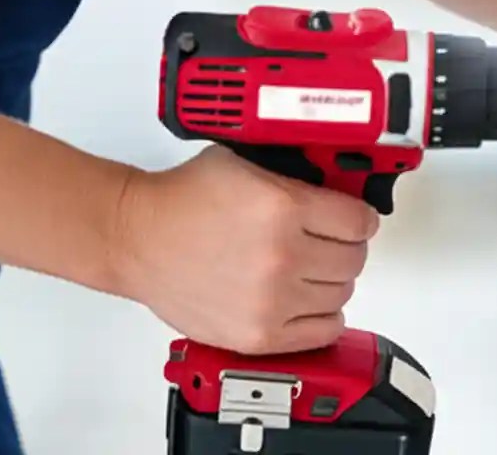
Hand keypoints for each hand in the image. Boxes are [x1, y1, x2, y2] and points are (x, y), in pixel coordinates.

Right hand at [111, 145, 378, 353]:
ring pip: (342, 293)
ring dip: (331, 280)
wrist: (136, 238)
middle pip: (354, 259)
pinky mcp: (259, 334)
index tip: (353, 219)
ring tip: (308, 268)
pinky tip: (307, 300)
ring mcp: (271, 300)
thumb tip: (338, 181)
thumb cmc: (182, 202)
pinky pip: (323, 331)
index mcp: (283, 208)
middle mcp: (281, 257)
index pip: (359, 221)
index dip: (359, 217)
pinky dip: (323, 316)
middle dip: (345, 246)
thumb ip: (296, 173)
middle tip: (327, 240)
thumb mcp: (246, 163)